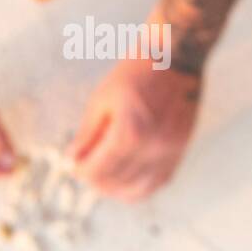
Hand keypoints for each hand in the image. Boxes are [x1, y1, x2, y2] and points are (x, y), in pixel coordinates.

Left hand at [70, 58, 200, 201]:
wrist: (175, 59)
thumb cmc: (134, 74)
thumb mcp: (101, 99)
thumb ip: (87, 134)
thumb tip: (71, 160)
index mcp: (129, 133)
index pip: (97, 171)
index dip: (80, 171)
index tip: (73, 164)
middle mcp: (152, 148)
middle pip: (115, 183)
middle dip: (95, 180)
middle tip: (85, 168)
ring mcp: (169, 153)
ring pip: (137, 190)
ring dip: (116, 188)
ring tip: (103, 176)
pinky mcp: (179, 152)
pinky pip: (157, 183)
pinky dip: (139, 187)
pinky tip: (126, 178)